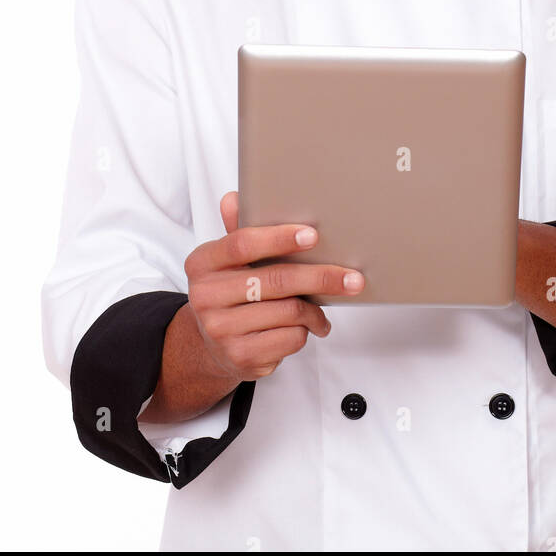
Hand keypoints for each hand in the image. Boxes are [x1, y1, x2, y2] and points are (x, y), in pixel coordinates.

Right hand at [183, 191, 364, 381]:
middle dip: (320, 277)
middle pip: (275, 280)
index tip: (313, 235)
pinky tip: (306, 327)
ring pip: (288, 312)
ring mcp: (221, 330)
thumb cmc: (230, 293)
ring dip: (315, 310)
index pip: (242, 244)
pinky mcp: (240, 356)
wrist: (213, 346)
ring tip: (323, 309)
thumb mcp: (227, 261)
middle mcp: (206, 297)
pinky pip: (290, 338)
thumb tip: (234, 198)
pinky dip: (306, 331)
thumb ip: (237, 231)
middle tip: (352, 278)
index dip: (280, 238)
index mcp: (202, 263)